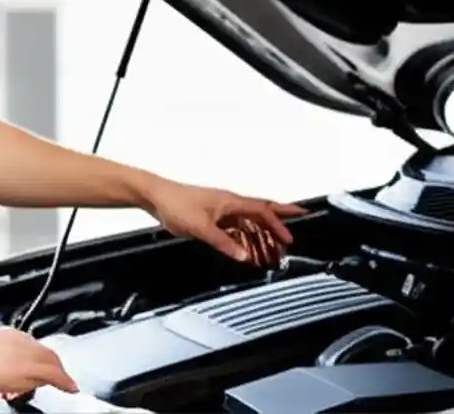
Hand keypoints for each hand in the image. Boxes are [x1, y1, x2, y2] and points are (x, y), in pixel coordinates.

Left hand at [146, 181, 307, 264]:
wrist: (155, 196)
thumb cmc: (175, 204)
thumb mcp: (200, 228)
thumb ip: (222, 242)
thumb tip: (244, 256)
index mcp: (230, 201)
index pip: (262, 211)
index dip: (279, 223)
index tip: (290, 236)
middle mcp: (228, 203)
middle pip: (260, 210)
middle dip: (280, 217)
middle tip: (298, 224)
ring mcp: (220, 208)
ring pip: (248, 218)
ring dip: (263, 228)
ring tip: (276, 239)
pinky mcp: (211, 214)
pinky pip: (235, 224)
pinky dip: (245, 233)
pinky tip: (246, 243)